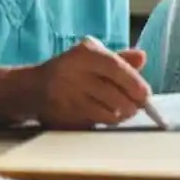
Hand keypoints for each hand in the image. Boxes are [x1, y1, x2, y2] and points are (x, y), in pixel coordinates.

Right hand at [35, 37, 149, 128]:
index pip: (115, 67)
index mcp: (83, 55)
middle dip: (131, 105)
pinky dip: (104, 122)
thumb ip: (119, 58)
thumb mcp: (93, 57)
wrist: (33, 88)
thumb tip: (142, 57)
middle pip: (113, 95)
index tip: (146, 95)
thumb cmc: (72, 70)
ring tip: (122, 111)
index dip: (134, 83)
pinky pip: (94, 124)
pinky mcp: (62, 117)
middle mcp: (72, 74)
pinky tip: (103, 115)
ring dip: (119, 115)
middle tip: (137, 107)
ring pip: (105, 113)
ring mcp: (66, 97)